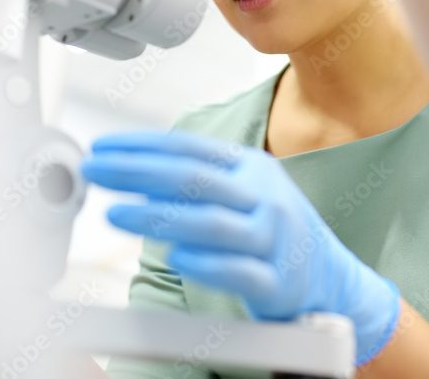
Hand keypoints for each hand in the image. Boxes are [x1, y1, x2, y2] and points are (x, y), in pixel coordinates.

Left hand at [81, 129, 400, 365]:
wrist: (331, 275)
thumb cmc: (273, 227)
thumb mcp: (244, 188)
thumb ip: (197, 178)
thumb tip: (134, 167)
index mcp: (250, 168)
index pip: (188, 150)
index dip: (142, 146)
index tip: (103, 147)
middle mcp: (263, 197)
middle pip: (194, 179)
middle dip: (138, 172)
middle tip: (97, 170)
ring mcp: (273, 240)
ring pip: (212, 224)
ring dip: (158, 218)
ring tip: (116, 215)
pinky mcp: (276, 282)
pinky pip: (239, 271)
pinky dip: (205, 263)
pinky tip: (174, 258)